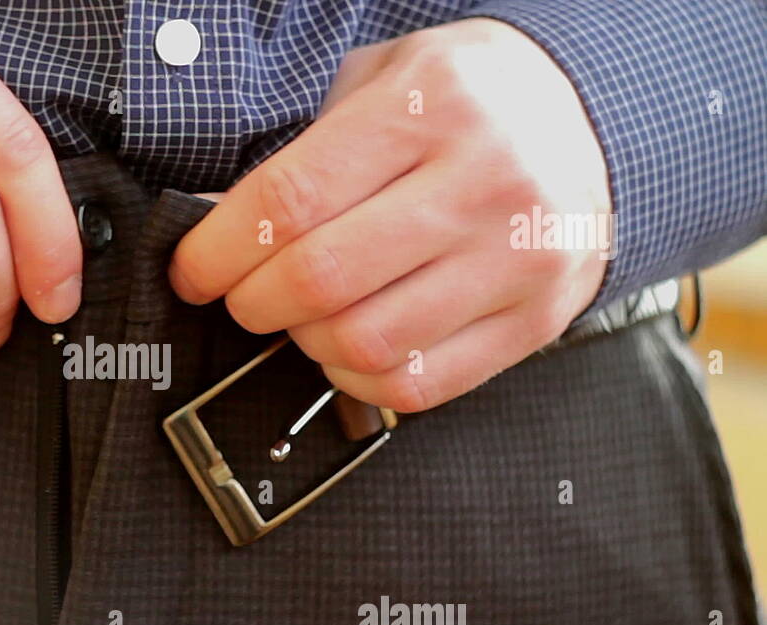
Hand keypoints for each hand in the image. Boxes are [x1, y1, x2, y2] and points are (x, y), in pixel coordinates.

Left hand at [169, 19, 611, 411]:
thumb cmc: (466, 101)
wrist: (593, 120)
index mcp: (431, 107)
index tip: (193, 271)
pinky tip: (350, 345)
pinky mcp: (535, 320)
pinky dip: (359, 377)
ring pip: (366, 341)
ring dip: (305, 342)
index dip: (218, 250)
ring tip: (303, 315)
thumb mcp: (385, 78)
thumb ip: (307, 148)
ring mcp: (518, 258)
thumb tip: (221, 226)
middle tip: (241, 296)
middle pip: (320, 279)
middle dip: (252, 301)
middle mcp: (484, 182)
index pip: (290, 200)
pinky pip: (418, 384)